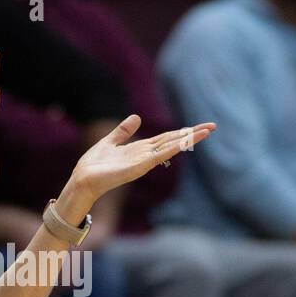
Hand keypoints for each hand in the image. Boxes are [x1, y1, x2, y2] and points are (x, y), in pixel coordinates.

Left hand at [65, 115, 214, 212]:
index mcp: (141, 149)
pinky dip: (173, 148)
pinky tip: (185, 142)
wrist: (83, 180)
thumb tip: (136, 117)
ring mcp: (144, 162)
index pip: (167, 138)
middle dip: (193, 134)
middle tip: (213, 126)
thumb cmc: (94, 165)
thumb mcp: (110, 141)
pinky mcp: (138, 167)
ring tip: (206, 131)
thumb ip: (124, 131)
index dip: (183, 131)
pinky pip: (159, 155)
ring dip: (189, 139)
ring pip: (171, 147)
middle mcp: (146, 155)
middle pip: (174, 141)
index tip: (200, 126)